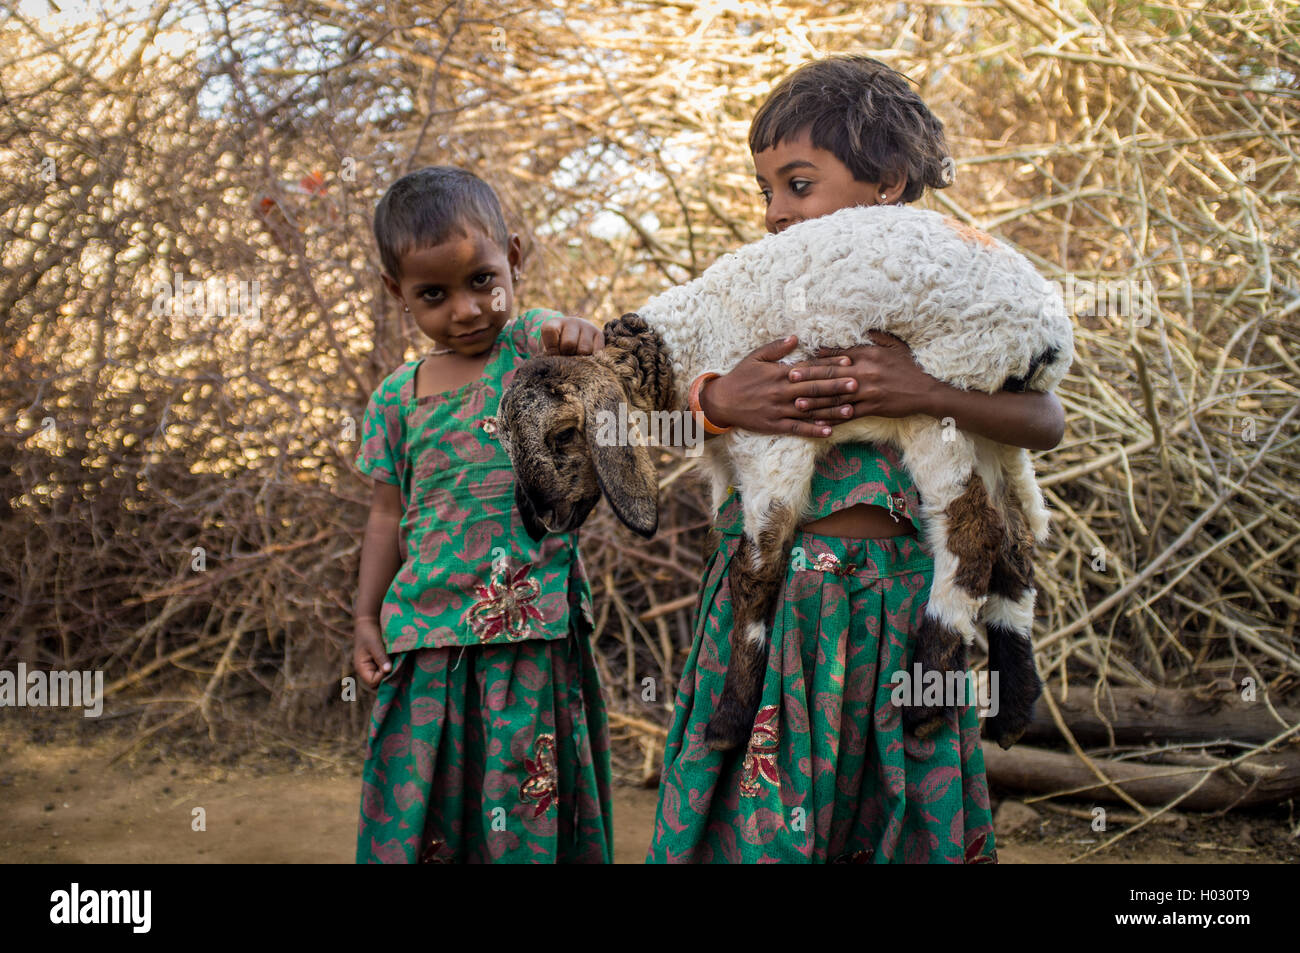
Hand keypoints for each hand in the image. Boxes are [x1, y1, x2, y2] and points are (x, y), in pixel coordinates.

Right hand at [353, 619, 390, 689]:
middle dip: (388, 678)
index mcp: (361, 668)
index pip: (373, 682)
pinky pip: (384, 671)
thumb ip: (381, 657)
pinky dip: (391, 668)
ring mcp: (371, 667)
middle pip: (378, 684)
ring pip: (382, 678)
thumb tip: (388, 670)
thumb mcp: (375, 644)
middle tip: (397, 667)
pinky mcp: (377, 662)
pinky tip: (397, 661)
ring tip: (398, 664)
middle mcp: (366, 670)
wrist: (368, 621)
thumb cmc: (369, 632)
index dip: (383, 677)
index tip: (390, 666)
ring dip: (390, 673)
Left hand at [540, 315, 604, 354]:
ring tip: (577, 358)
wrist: (574, 342)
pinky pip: (597, 351)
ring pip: (585, 350)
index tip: (552, 354)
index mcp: (555, 323)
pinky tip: (587, 358)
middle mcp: (572, 321)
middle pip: (569, 343)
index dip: (551, 347)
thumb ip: (551, 355)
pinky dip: (592, 359)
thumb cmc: (558, 348)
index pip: (550, 330)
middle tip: (567, 357)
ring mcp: (587, 326)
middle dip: (567, 355)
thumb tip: (561, 365)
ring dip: (580, 359)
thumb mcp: (549, 349)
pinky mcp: (599, 334)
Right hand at [700, 336, 858, 437]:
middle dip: (837, 387)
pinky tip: (829, 431)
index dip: (830, 366)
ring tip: (852, 410)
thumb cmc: (740, 377)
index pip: (809, 368)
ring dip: (831, 410)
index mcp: (779, 373)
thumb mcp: (755, 357)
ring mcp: (779, 410)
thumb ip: (776, 348)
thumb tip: (795, 337)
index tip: (849, 363)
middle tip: (859, 384)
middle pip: (814, 389)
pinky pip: (797, 429)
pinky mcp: (775, 425)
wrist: (721, 402)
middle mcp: (781, 392)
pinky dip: (813, 430)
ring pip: (809, 410)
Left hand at [788, 331, 937, 420]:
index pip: (838, 355)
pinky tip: (819, 421)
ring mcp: (869, 392)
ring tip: (797, 403)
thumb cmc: (907, 367)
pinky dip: (833, 418)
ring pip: (837, 396)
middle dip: (809, 377)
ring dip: (815, 401)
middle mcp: (866, 372)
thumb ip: (872, 338)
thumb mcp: (892, 346)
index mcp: (868, 354)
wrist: (925, 391)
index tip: (799, 359)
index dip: (817, 359)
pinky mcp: (873, 408)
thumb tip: (854, 332)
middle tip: (789, 378)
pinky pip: (849, 414)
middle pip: (832, 374)